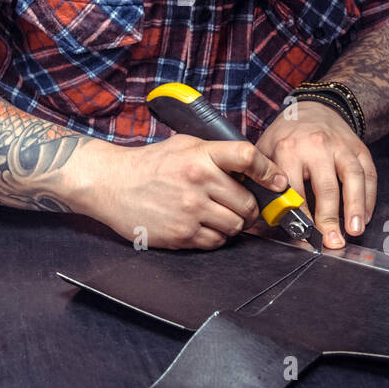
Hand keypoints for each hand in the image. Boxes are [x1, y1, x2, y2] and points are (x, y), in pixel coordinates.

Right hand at [78, 134, 289, 249]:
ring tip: (220, 215)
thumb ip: (216, 152)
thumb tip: (252, 167)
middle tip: (241, 205)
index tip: (277, 181)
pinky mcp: (180, 235)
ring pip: (236, 226)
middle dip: (250, 206)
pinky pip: (216, 242)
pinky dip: (216, 237)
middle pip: (248, 202)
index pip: (247, 158)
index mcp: (200, 155)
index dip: (269, 171)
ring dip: (234, 223)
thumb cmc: (149, 163)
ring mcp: (190, 211)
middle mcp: (197, 182)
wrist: (110, 184)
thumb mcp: (184, 145)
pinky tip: (203, 225)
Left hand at [254, 100, 376, 248]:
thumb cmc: (286, 137)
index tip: (302, 234)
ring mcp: (341, 147)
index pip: (293, 188)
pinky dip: (369, 198)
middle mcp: (317, 146)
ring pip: (353, 178)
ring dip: (355, 207)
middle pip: (325, 186)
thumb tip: (261, 218)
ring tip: (354, 231)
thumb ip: (262, 181)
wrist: (314, 108)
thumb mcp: (265, 151)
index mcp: (288, 149)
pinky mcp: (359, 149)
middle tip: (331, 241)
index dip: (299, 214)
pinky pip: (369, 174)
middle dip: (329, 218)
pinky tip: (364, 216)